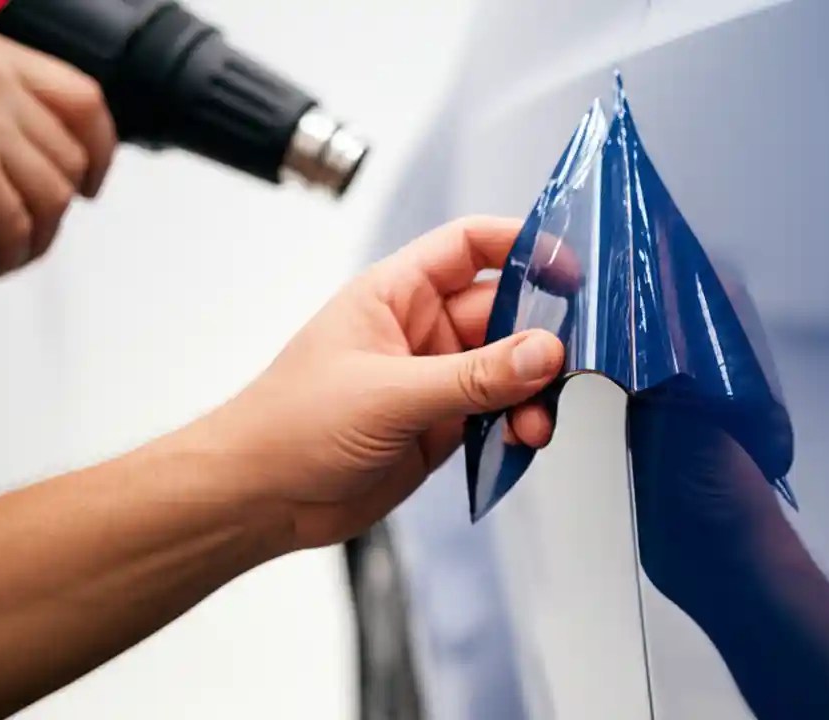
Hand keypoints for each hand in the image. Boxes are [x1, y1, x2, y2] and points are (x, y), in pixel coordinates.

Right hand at [0, 26, 115, 274]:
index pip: (82, 99)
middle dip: (56, 206)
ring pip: (53, 196)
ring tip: (13, 250)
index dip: (100, 149)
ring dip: (39, 236)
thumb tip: (46, 156)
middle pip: (69, 157)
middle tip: (31, 230)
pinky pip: (18, 224)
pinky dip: (12, 251)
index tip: (92, 182)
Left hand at [189, 216, 567, 549]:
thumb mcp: (389, 395)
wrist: (260, 500)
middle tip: (568, 362)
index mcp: (396, 295)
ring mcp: (435, 379)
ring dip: (533, 390)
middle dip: (540, 336)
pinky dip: (519, 424)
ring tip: (536, 420)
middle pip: (504, 311)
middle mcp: (421, 330)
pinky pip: (500, 413)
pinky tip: (520, 440)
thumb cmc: (289, 427)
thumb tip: (541, 354)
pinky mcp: (443, 426)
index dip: (521, 245)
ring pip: (509, 368)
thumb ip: (473, 376)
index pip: (470, 246)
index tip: (568, 265)